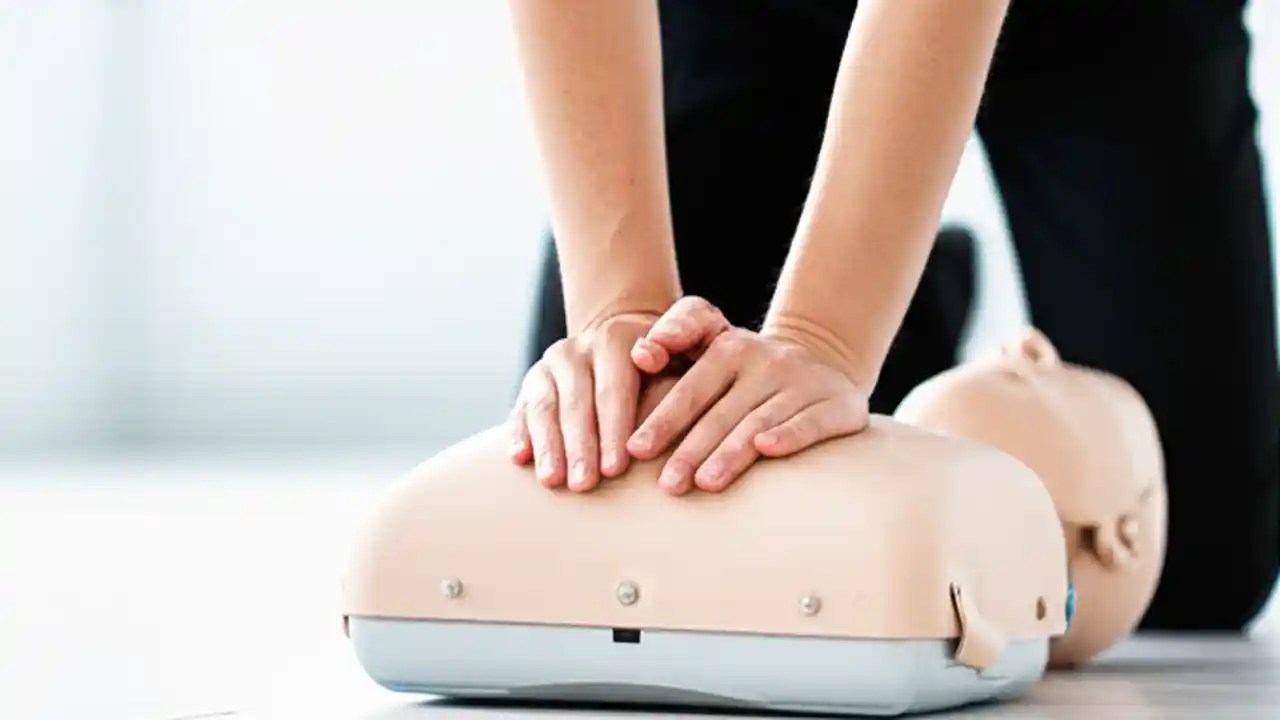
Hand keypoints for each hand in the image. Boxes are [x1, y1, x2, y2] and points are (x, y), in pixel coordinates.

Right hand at [509, 310, 664, 491]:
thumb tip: (650, 358)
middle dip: (579, 447)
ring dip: (548, 446)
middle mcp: (576, 350)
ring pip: (544, 407)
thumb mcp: (674, 357)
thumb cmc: (658, 368)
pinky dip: (518, 434)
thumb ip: (670, 358)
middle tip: (583, 485)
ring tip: (552, 481)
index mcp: (614, 341)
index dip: (613, 430)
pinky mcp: (529, 384)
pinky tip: (519, 459)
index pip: (613, 390)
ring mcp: (548, 366)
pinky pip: (520, 410)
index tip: (615, 469)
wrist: (616, 347)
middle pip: (576, 402)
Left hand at [626, 297, 870, 494]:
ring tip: (705, 482)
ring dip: (731, 452)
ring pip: (759, 421)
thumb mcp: (713, 342)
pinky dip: (788, 435)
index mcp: (728, 348)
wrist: (823, 358)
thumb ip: (676, 338)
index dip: (664, 418)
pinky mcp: (836, 403)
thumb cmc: (747, 366)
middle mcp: (765, 360)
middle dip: (691, 449)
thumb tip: (640, 352)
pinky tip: (767, 450)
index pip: (691, 388)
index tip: (636, 449)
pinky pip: (810, 422)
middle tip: (668, 484)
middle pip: (721, 412)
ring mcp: (802, 381)